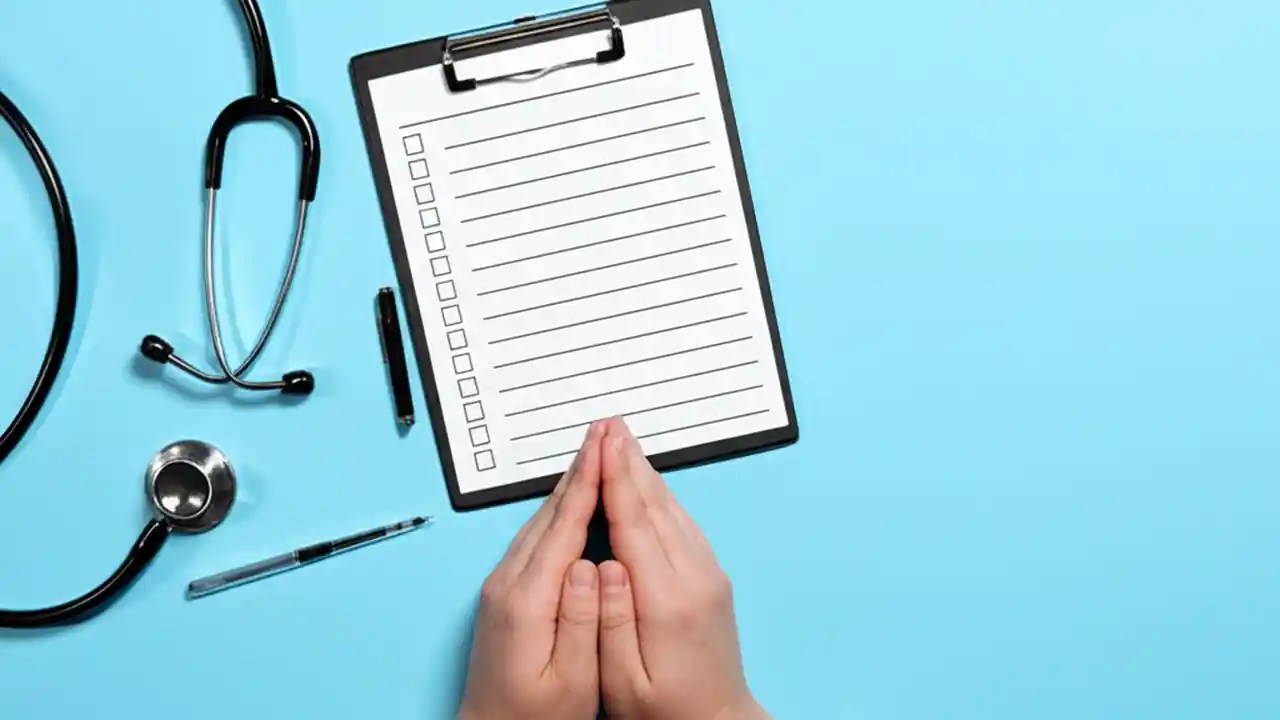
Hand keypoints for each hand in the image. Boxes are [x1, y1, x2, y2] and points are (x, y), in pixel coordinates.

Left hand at [458, 422, 604, 719]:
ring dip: (568, 484)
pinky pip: (534, 537)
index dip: (589, 481)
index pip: (564, 526)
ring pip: (539, 521)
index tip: (606, 445)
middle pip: (549, 513)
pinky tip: (571, 500)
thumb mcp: (571, 681)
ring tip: (594, 453)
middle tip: (604, 429)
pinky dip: (557, 509)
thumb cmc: (535, 719)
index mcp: (527, 601)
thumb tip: (592, 566)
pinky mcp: (502, 594)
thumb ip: (583, 622)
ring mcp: (501, 586)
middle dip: (580, 469)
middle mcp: (508, 584)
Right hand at [597, 419, 767, 719]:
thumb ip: (610, 620)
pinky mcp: (712, 577)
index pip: (635, 524)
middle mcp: (693, 577)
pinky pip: (683, 523)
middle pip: (655, 506)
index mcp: (666, 600)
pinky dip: (661, 496)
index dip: (615, 479)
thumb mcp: (623, 680)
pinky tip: (647, 481)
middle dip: (629, 461)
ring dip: (646, 472)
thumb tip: (603, 564)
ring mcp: (708, 573)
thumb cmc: (662, 710)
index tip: (601, 443)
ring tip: (623, 441)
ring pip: (672, 509)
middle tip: (609, 424)